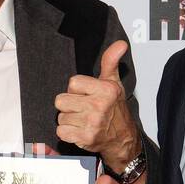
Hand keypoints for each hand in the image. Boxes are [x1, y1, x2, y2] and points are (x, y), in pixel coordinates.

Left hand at [54, 40, 140, 173]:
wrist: (123, 139)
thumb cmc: (116, 110)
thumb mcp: (114, 83)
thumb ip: (110, 62)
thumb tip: (120, 44)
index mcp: (105, 90)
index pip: (72, 83)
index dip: (76, 90)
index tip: (86, 95)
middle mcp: (98, 106)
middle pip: (61, 100)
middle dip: (70, 105)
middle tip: (83, 109)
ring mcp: (91, 123)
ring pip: (61, 117)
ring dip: (69, 120)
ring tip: (83, 120)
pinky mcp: (85, 138)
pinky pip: (61, 131)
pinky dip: (68, 133)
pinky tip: (79, 130)